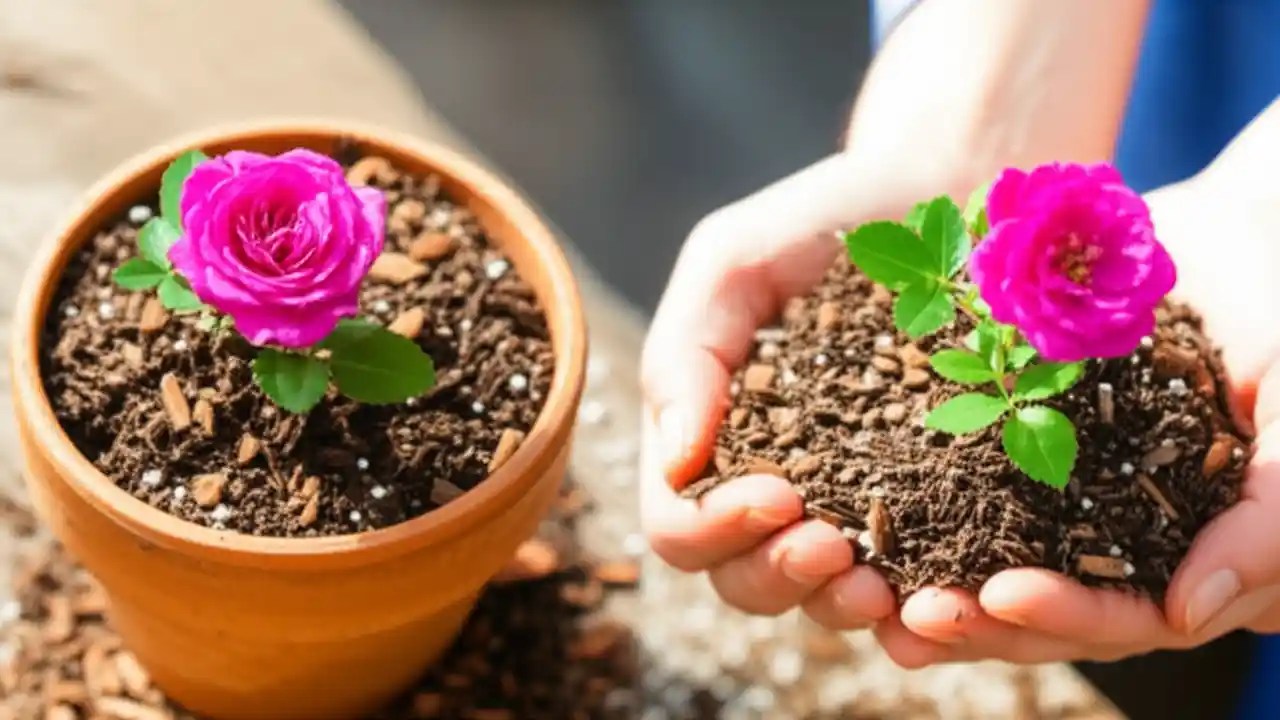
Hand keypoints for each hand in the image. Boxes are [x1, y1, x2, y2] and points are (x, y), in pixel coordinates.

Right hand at [640, 154, 925, 626]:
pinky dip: (924, 611)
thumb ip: (686, 351)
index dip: (712, 526)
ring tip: (885, 585)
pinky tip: (952, 596)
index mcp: (713, 437)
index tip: (776, 493)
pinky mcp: (942, 511)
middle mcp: (776, 485)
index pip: (679, 519)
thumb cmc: (830, 221)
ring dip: (842, 607)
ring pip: (823, 602)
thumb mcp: (733, 261)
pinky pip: (921, 587)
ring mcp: (857, 507)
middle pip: (741, 579)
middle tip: (832, 544)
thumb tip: (678, 460)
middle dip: (778, 574)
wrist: (954, 193)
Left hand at [881, 103, 1279, 666]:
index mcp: (1194, 560)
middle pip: (1043, 609)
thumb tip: (1186, 618)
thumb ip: (1269, 526)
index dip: (1066, 614)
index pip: (1125, 617)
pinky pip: (955, 487)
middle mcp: (1122, 544)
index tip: (1002, 595)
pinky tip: (852, 507)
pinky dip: (912, 504)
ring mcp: (1065, 497)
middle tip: (909, 615)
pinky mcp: (1018, 446)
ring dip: (928, 582)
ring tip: (860, 591)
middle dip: (977, 617)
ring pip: (989, 562)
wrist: (1246, 241)